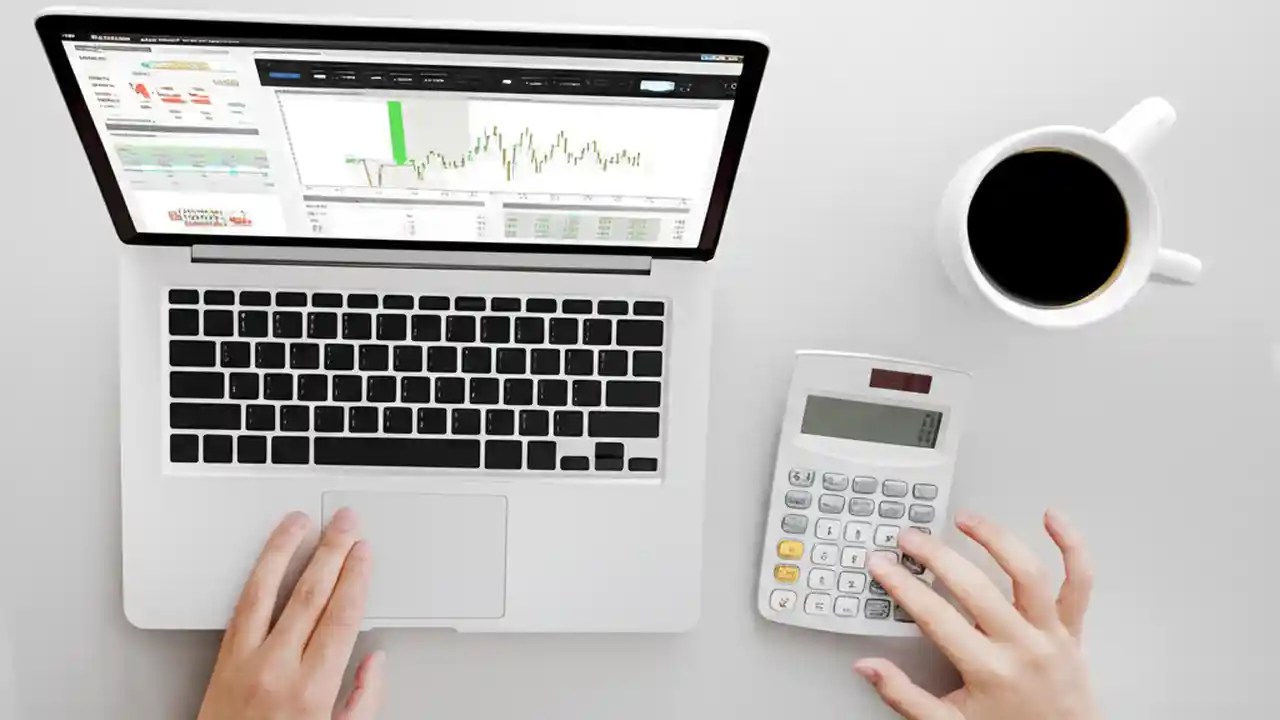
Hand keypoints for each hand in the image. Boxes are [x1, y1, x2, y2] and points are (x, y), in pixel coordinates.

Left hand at [198, 509, 384, 719]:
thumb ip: (363, 701)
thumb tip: (374, 663)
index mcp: (312, 690)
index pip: (342, 616)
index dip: (356, 578)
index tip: (365, 554)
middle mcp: (277, 669)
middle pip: (312, 594)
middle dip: (333, 551)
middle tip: (345, 523)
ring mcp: (245, 661)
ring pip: (269, 589)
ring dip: (287, 549)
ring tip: (300, 523)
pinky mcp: (222, 660)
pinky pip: (242, 606)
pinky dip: (257, 574)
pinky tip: (268, 557)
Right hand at [855, 509, 1096, 719]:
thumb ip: (904, 697)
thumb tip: (868, 667)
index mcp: (989, 671)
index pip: (935, 617)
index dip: (902, 586)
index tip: (882, 565)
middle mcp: (1022, 647)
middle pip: (975, 587)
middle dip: (935, 556)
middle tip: (910, 538)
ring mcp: (1051, 634)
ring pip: (1028, 574)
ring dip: (996, 539)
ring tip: (968, 520)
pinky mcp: (1074, 628)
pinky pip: (1079, 583)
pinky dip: (1072, 546)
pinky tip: (1053, 518)